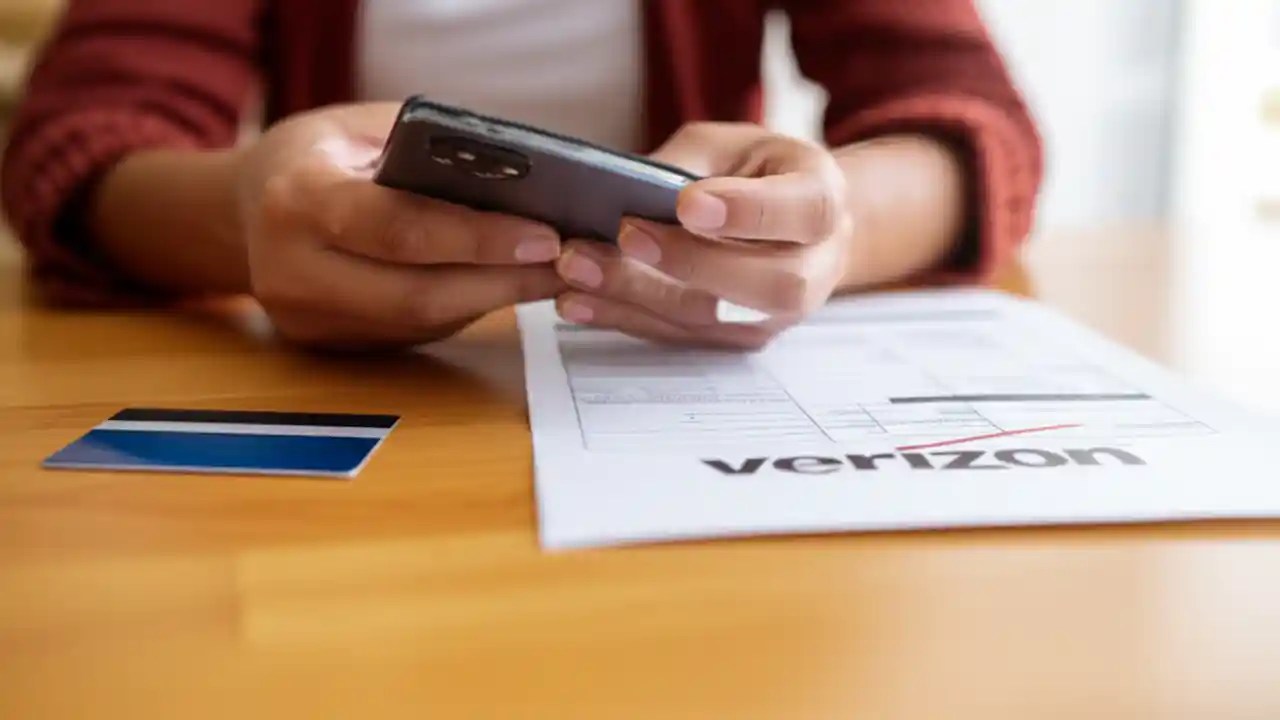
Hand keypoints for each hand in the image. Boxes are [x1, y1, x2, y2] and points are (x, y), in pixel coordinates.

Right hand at [237, 104, 565, 348]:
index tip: (545, 237)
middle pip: (417, 294)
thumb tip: (529, 183)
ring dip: (496, 299)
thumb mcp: (367, 128)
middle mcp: (293, 272)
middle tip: (571, 265)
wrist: (247, 208)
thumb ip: (432, 153)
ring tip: (555, 274)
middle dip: (504, 281)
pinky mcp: (328, 346)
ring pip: (422, 322)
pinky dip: (467, 308)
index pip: (399, 229)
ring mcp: (307, 320)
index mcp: (298, 201)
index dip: (478, 238)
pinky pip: (413, 332)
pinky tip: (508, 286)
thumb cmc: (320, 154)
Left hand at [553, 122, 855, 348]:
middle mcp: (814, 268)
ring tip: (577, 267)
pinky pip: (680, 336)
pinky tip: (576, 300)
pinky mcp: (736, 340)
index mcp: (823, 201)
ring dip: (640, 296)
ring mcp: (777, 315)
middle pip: (769, 284)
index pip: (804, 211)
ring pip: (718, 319)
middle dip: (690, 263)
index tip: (687, 203)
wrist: (787, 225)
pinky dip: (623, 317)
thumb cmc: (754, 173)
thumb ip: (688, 165)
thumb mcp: (729, 145)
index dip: (747, 211)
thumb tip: (618, 190)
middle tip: (623, 233)